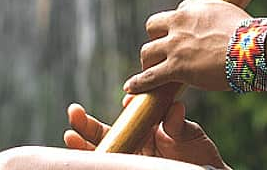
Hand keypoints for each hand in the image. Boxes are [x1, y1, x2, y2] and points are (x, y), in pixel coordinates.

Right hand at [63, 97, 228, 167]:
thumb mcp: (189, 134)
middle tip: (74, 113)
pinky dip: (92, 159)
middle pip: (105, 133)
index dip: (121, 110)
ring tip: (69, 135)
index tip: (124, 103)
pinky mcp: (128, 166)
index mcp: (146, 128)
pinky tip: (79, 153)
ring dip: (83, 143)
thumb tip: (175, 108)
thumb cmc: (197, 154)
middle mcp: (135, 142)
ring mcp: (131, 156)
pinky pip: (108, 163)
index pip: (126, 118)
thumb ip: (178, 123)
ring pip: (102, 150)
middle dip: (86, 125)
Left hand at [124, 0, 248, 93]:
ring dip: (148, 61)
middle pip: (153, 26)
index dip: (179, 26)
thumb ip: (215, 9)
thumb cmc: (250, 34)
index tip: (183, 37)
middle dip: (156, 38)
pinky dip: (139, 82)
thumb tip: (214, 12)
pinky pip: (150, 76)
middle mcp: (180, 20)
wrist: (254, 49)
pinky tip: (130, 87)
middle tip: (163, 51)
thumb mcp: (229, 10)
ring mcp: (176, 45)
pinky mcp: (176, 67)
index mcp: (194, 5)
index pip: (178, 12)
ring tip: (151, 70)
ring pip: (148, 51)